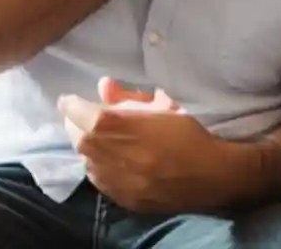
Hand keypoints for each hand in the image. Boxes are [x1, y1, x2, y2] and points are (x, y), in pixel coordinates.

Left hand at [59, 78, 225, 212]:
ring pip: (85, 157)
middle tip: (90, 117)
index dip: (72, 102)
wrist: (208, 175)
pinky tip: (115, 161)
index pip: (74, 109)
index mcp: (111, 124)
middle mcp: (102, 153)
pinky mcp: (117, 197)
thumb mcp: (160, 106)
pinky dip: (100, 166)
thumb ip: (128, 96)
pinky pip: (97, 178)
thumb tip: (104, 84)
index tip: (74, 100)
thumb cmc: (186, 134)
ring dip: (90, 145)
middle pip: (74, 134)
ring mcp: (108, 179)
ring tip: (107, 139)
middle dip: (79, 123)